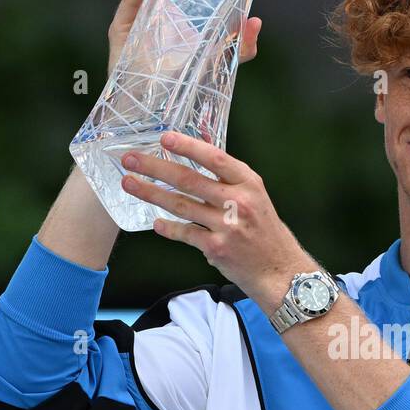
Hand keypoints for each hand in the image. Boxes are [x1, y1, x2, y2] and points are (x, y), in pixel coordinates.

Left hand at [119, 132, 305, 308]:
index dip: (188, 146)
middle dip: (155, 167)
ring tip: (130, 184)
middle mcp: (238, 202)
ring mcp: (226, 226)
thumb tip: (202, 145)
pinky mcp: (216, 248)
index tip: (164, 138)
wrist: (279, 271)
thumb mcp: (255, 196)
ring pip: (180, 205)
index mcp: (249, 184)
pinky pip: (185, 233)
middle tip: (130, 159)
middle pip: (189, 179)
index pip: (215, 158)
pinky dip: (168, 228)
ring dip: (151, 194)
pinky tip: (156, 223)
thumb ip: (228, 175)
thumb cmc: (265, 232)